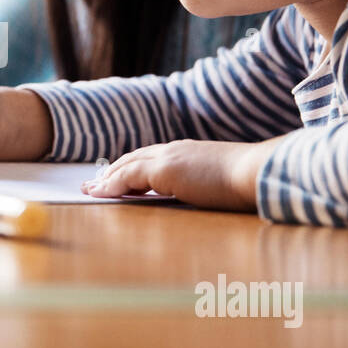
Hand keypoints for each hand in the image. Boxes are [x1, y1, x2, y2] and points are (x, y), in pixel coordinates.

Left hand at [80, 136, 287, 210]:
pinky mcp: (164, 169)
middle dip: (110, 172)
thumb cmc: (249, 181)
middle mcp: (174, 150)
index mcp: (187, 152)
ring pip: (126, 166)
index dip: (129, 169)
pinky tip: (99, 194)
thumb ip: (203, 185)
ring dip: (105, 179)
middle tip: (91, 185)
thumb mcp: (220, 182)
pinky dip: (111, 185)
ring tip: (88, 191)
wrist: (259, 171)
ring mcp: (168, 157)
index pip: (150, 159)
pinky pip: (128, 176)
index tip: (115, 179)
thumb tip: (199, 198)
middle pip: (132, 159)